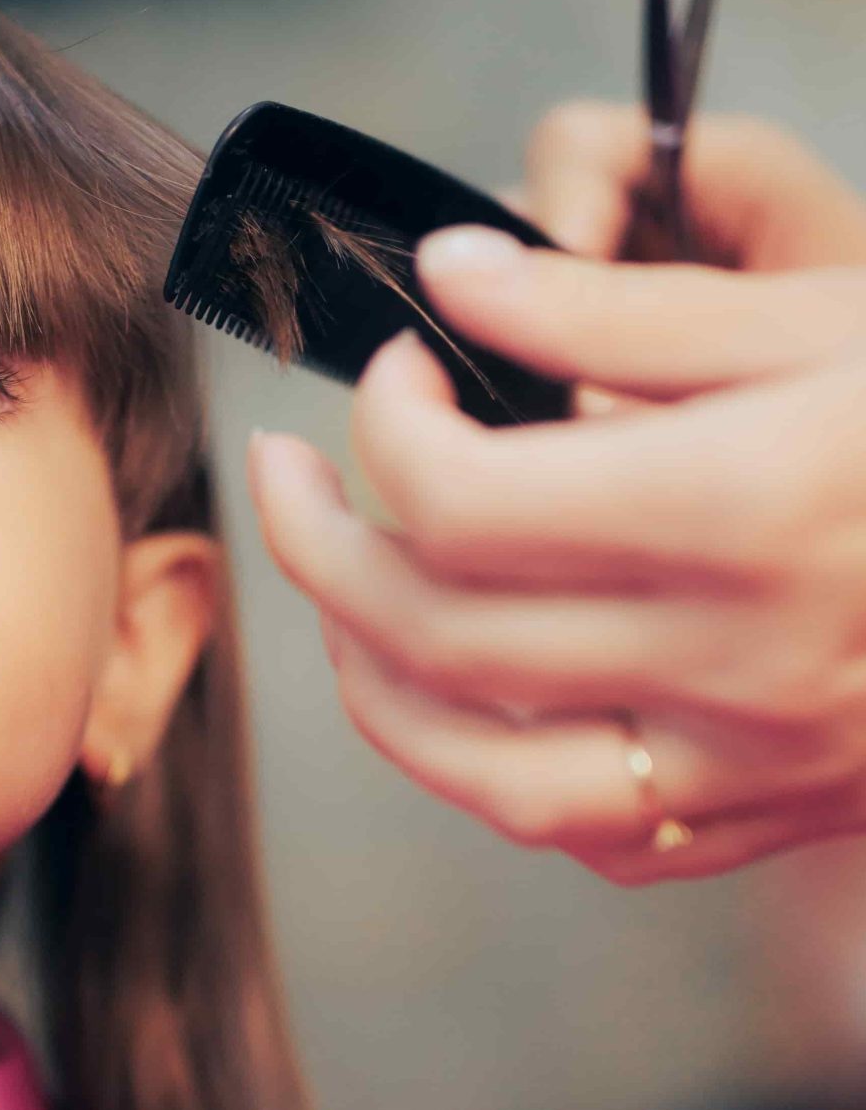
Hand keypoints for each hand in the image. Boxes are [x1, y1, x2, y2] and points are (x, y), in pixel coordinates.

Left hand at [247, 102, 865, 884]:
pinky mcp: (773, 815)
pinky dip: (487, 769)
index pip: (462, 502)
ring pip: (476, 772)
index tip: (397, 371)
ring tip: (340, 593)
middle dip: (321, 546)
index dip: (385, 426)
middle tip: (296, 476)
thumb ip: (613, 301)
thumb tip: (447, 276)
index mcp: (756, 508)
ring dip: (371, 681)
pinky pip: (581, 833)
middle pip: (435, 636)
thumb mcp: (823, 314)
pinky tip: (466, 690)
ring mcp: (761, 762)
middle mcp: (748, 659)